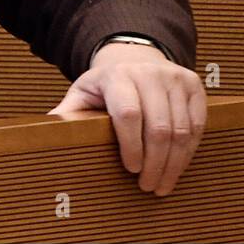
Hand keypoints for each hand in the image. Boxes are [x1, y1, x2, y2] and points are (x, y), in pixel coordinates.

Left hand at [49, 42, 205, 195]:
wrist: (133, 57)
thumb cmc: (104, 84)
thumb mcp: (82, 93)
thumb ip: (67, 113)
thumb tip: (45, 133)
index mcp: (116, 75)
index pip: (128, 114)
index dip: (131, 145)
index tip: (130, 169)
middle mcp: (148, 73)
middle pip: (158, 127)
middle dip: (155, 163)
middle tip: (148, 186)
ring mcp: (174, 78)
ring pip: (182, 129)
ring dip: (174, 163)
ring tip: (163, 184)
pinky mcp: (194, 85)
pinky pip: (198, 124)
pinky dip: (189, 150)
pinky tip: (178, 166)